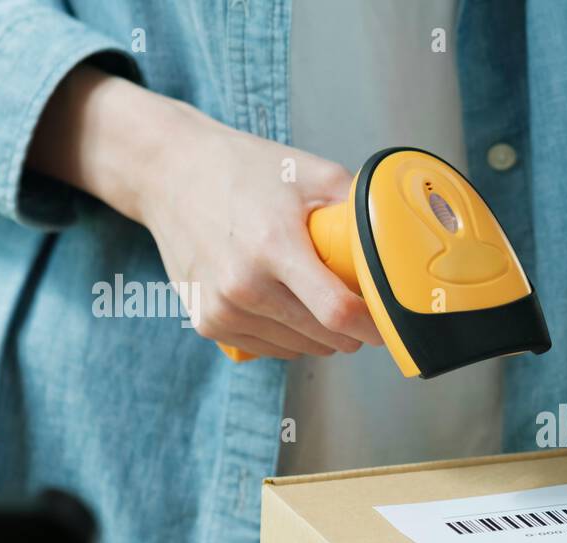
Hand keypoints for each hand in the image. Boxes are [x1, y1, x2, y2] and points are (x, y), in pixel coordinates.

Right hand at [29, 66, 379, 358]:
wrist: (169, 173)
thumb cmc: (241, 170)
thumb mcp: (308, 172)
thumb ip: (355, 206)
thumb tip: (397, 237)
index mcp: (273, 246)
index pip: (337, 311)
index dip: (372, 325)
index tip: (388, 323)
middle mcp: (244, 285)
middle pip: (323, 337)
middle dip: (351, 329)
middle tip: (356, 302)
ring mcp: (222, 308)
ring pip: (299, 348)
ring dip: (319, 334)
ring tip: (314, 295)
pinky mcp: (208, 322)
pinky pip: (270, 348)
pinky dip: (288, 336)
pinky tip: (284, 303)